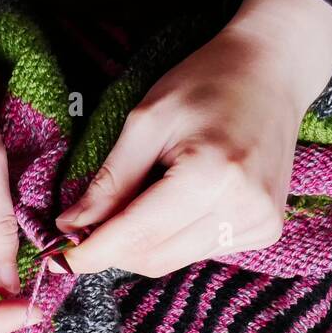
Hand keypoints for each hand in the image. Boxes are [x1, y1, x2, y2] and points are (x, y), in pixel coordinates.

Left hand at [57, 0, 331, 276]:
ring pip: (173, 260)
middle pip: (154, 257)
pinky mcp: (265, 230)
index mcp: (212, 175)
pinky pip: (199, 251)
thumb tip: (72, 226)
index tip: (59, 257)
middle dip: (113, 247)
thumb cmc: (206, 83)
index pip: (138, 234)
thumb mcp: (146, 121)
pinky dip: (173, 236)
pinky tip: (178, 200)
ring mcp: (259, 223)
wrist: (272, 72)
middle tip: (87, 224)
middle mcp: (242, 208)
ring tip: (142, 196)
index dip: (93, 250)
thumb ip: (110, 179)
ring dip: (142, 242)